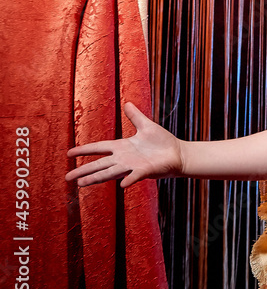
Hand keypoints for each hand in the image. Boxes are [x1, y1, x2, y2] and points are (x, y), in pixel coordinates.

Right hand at [66, 102, 182, 187]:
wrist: (178, 153)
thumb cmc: (162, 141)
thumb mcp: (147, 126)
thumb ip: (135, 116)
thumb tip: (127, 103)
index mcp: (122, 147)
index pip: (99, 148)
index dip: (84, 150)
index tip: (68, 153)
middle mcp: (124, 158)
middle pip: (99, 164)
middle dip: (83, 170)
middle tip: (67, 177)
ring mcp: (133, 166)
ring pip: (110, 173)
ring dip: (96, 178)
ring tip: (81, 184)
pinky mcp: (145, 171)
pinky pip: (135, 176)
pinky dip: (129, 179)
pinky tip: (122, 185)